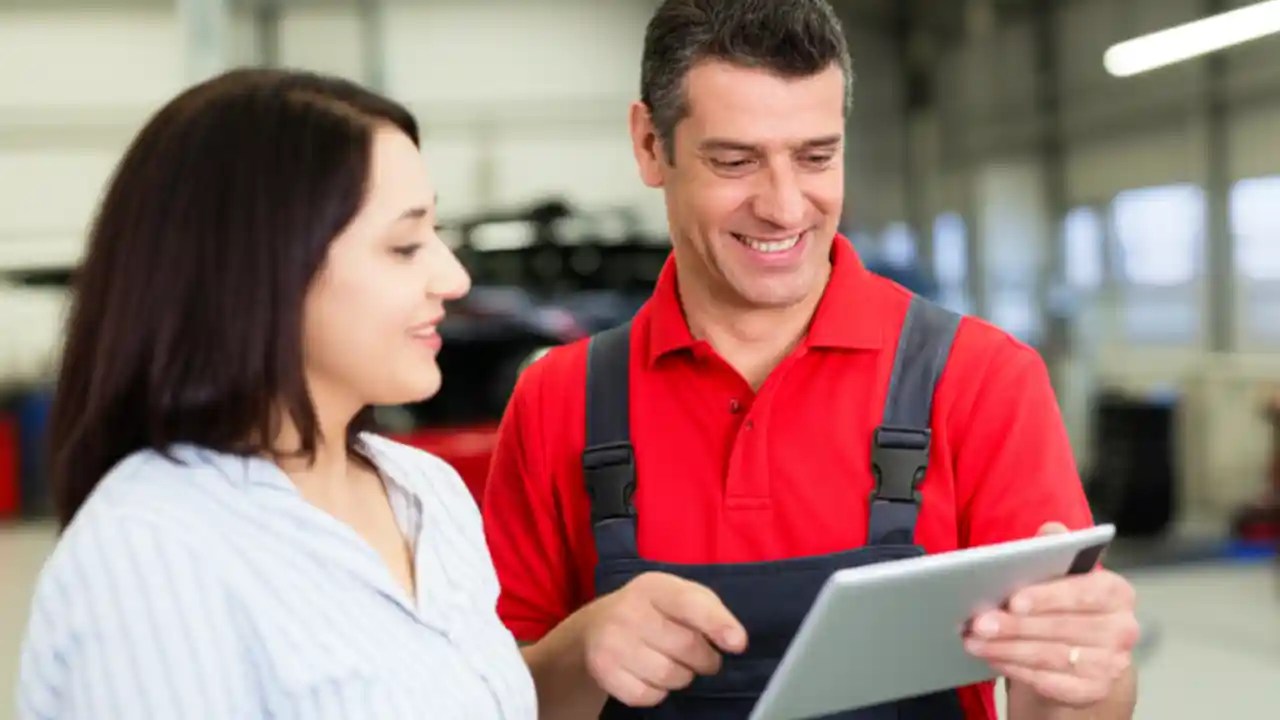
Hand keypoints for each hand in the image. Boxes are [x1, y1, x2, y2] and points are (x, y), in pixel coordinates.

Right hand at [581, 571, 747, 707]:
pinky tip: (651, 675)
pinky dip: (658, 692)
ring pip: (670, 676)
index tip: (738, 644)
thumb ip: (709, 611)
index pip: (689, 603)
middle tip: (704, 658)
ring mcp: (612, 643)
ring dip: (682, 676)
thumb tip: (735, 642)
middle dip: (705, 659)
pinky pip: (649, 696)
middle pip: (686, 647)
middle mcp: (628, 611)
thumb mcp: (677, 596)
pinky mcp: (604, 672)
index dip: (717, 623)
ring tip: (674, 663)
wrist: (596, 627)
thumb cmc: (652, 611)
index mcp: (652, 587)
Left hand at [964, 523, 1139, 708]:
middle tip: (978, 622)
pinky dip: (1015, 668)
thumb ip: (1056, 550)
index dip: (1048, 597)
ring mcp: (1110, 664)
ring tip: (974, 640)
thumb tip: (1051, 530)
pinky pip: (1048, 681)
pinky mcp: (1093, 690)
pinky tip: (992, 658)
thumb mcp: (1060, 574)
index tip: (1014, 600)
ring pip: (1050, 656)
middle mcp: (1122, 629)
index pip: (1085, 592)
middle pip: (1061, 628)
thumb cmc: (1064, 605)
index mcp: (1117, 593)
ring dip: (1007, 648)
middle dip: (1014, 626)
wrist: (1082, 654)